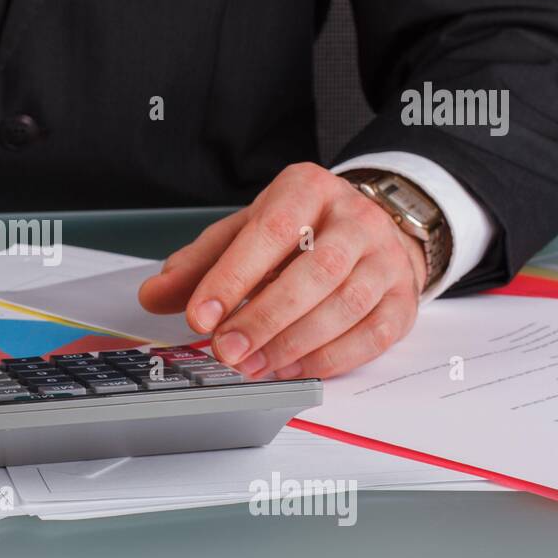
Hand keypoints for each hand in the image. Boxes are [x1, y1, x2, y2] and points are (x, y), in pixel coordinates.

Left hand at [139, 163, 427, 378]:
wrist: (371, 230)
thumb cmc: (299, 234)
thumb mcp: (244, 234)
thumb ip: (198, 265)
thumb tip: (154, 296)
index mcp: (308, 190)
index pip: (271, 232)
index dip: (233, 277)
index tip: (201, 315)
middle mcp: (355, 219)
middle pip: (314, 272)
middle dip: (264, 318)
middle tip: (226, 351)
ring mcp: (386, 259)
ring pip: (345, 305)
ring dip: (293, 343)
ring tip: (252, 365)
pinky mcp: (403, 298)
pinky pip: (371, 334)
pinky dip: (328, 358)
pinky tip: (291, 368)